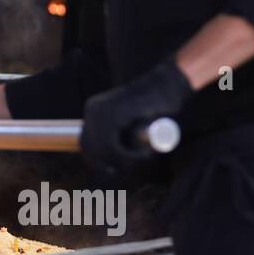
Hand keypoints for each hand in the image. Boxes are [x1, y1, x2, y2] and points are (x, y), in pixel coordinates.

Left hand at [80, 58, 191, 179]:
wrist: (169, 84)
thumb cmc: (153, 106)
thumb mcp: (129, 122)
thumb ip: (118, 136)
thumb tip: (107, 164)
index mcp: (92, 111)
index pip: (84, 143)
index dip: (95, 162)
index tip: (112, 170)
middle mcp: (93, 110)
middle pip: (91, 149)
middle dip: (107, 165)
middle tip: (129, 166)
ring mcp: (103, 111)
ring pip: (104, 150)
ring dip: (123, 161)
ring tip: (144, 155)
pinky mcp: (117, 114)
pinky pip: (113, 146)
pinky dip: (129, 156)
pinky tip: (145, 153)